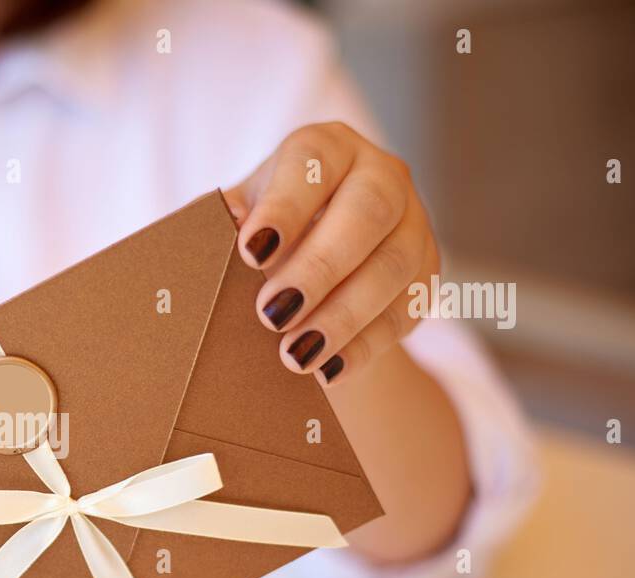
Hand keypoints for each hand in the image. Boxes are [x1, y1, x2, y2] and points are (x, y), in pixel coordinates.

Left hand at [223, 122, 438, 385]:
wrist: (313, 262)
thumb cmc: (263, 233)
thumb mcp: (239, 219)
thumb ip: (223, 227)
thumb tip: (208, 247)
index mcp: (327, 149)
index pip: (312, 164)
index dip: (284, 208)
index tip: (250, 251)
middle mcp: (381, 174)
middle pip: (366, 213)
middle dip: (319, 267)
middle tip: (271, 314)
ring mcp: (413, 223)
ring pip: (394, 266)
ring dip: (343, 316)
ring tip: (295, 355)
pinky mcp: (427, 274)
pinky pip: (408, 311)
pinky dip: (366, 346)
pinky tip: (329, 371)